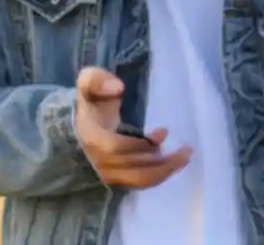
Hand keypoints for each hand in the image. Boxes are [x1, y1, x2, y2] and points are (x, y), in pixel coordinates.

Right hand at [74, 67, 191, 187]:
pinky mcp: (116, 178)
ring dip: (164, 171)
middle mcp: (98, 160)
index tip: (162, 132)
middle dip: (161, 163)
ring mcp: (107, 172)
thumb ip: (97, 80)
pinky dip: (157, 176)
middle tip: (186, 150)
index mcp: (91, 137)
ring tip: (184, 157)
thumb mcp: (88, 82)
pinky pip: (138, 183)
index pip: (115, 148)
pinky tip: (171, 162)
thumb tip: (118, 87)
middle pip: (132, 171)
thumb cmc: (88, 102)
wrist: (76, 125)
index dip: (139, 144)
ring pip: (137, 181)